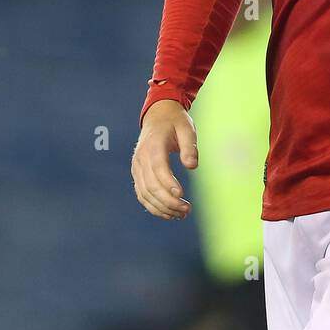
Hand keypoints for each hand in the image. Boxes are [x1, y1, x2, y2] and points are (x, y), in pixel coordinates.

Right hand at [132, 100, 196, 219]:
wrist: (157, 116)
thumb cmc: (175, 122)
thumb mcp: (187, 128)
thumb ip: (190, 146)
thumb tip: (192, 166)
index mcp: (153, 146)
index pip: (158, 168)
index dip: (168, 183)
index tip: (181, 195)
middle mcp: (141, 158)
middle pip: (151, 186)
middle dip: (169, 201)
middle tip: (187, 210)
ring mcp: (137, 168)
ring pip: (145, 194)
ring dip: (162, 208)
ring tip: (182, 214)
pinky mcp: (138, 174)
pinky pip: (142, 195)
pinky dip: (154, 207)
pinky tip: (170, 213)